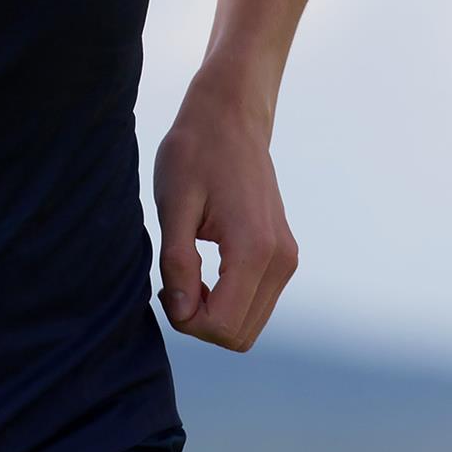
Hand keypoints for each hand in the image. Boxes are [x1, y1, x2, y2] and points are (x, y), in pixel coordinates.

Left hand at [153, 80, 297, 350]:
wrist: (231, 116)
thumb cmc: (196, 151)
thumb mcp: (174, 204)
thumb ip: (177, 263)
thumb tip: (182, 313)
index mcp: (253, 249)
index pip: (223, 327)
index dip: (186, 321)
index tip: (165, 287)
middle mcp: (280, 260)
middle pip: (240, 336)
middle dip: (200, 323)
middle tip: (172, 283)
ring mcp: (286, 259)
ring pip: (250, 325)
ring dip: (214, 314)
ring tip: (186, 274)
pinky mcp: (283, 255)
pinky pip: (256, 303)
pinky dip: (228, 301)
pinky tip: (203, 270)